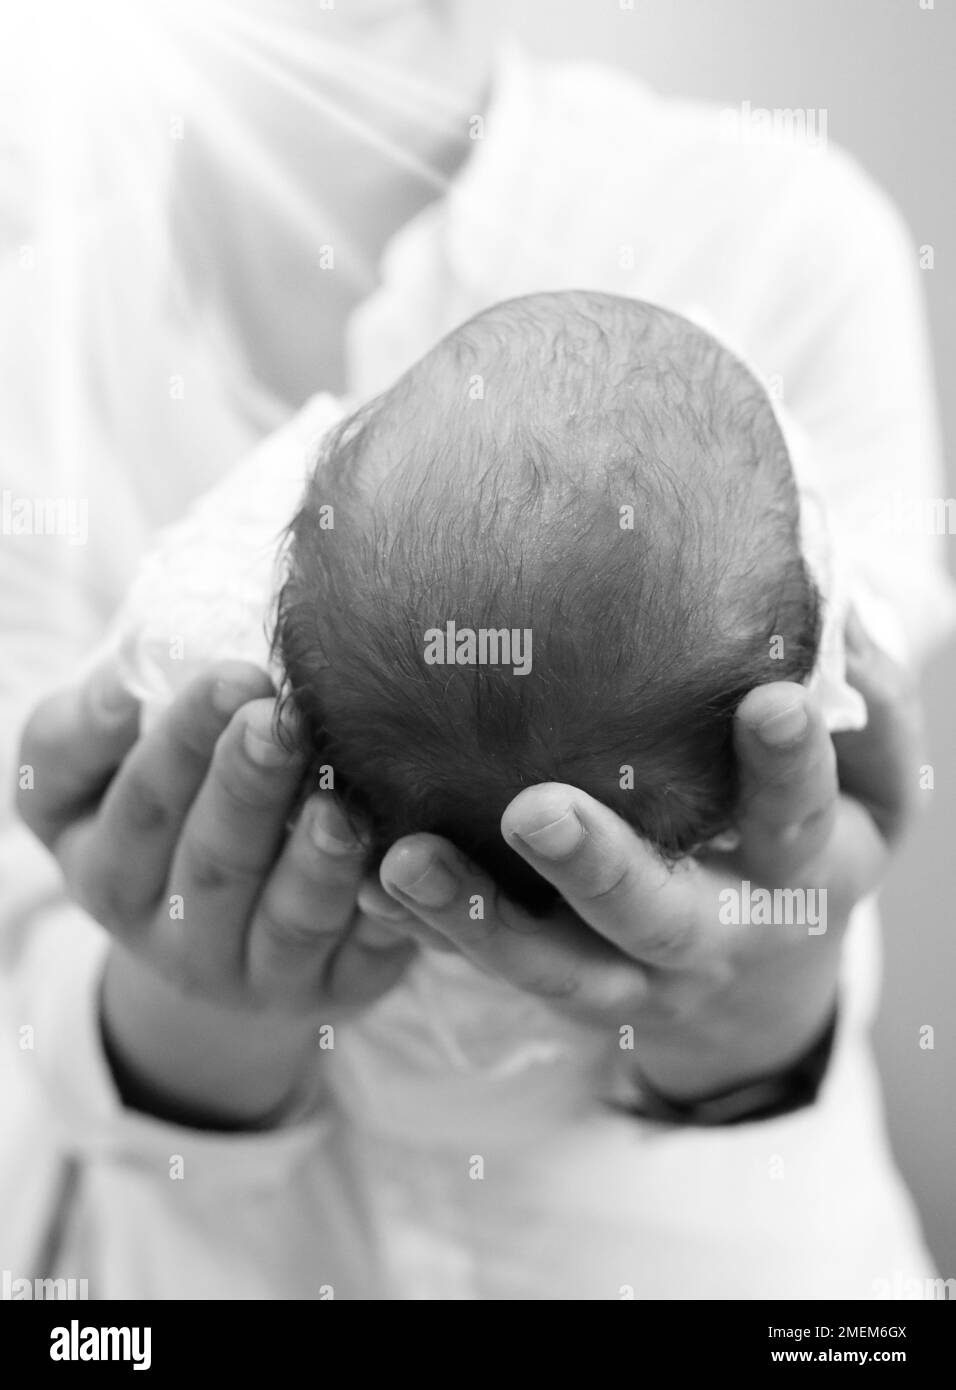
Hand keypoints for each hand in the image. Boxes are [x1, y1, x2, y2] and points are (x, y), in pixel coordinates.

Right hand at [16, 658, 415, 1125]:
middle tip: (285, 720)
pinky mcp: (340, 989)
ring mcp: (262, 977)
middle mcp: (177, 943)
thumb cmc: (158, 820)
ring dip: (318, 862)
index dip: (186, 740)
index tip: (234, 675)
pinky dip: (390, 913)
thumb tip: (119, 689)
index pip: (144, 805)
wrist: (214, 937)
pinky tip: (409, 864)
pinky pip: (369, 955)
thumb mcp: (80, 786)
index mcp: (109, 878)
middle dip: (251, 788)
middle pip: (217, 863)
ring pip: (291, 921)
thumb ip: (77, 734)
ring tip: (339, 804)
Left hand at [377, 618, 919, 1101]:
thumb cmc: (806, 841)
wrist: (759, 983)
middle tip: (533, 809)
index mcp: (796, 874)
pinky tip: (366, 880)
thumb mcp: (871, 786)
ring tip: (405, 861)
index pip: (797, 818)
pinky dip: (431, 933)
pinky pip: (492, 969)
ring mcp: (632, 975)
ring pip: (556, 967)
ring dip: (479, 919)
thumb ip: (868, 708)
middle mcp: (712, 935)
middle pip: (654, 917)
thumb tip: (845, 615)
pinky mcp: (569, 985)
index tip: (769, 702)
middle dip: (596, 868)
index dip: (788, 767)